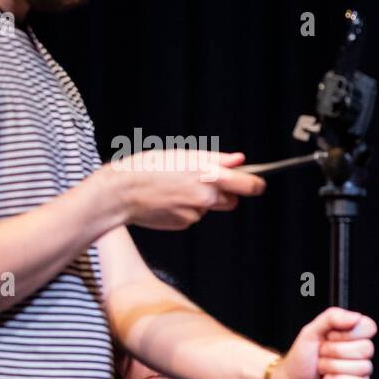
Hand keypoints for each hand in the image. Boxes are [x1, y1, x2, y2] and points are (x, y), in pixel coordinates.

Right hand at [105, 150, 264, 229]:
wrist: (121, 192)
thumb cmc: (149, 167)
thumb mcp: (183, 155)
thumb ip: (216, 159)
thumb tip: (240, 160)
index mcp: (208, 175)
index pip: (249, 186)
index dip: (256, 184)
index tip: (257, 183)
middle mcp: (206, 196)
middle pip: (233, 200)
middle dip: (226, 193)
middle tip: (206, 182)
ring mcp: (196, 213)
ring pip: (210, 207)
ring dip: (202, 200)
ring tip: (177, 188)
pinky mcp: (185, 223)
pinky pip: (194, 215)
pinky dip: (186, 208)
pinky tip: (169, 199)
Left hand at [270, 306, 376, 378]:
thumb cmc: (299, 360)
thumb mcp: (310, 332)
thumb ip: (332, 318)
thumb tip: (356, 317)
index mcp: (349, 334)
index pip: (368, 327)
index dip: (349, 333)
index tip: (330, 337)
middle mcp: (357, 351)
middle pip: (366, 348)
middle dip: (336, 352)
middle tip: (322, 354)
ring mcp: (359, 370)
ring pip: (362, 367)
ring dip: (334, 368)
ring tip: (322, 368)